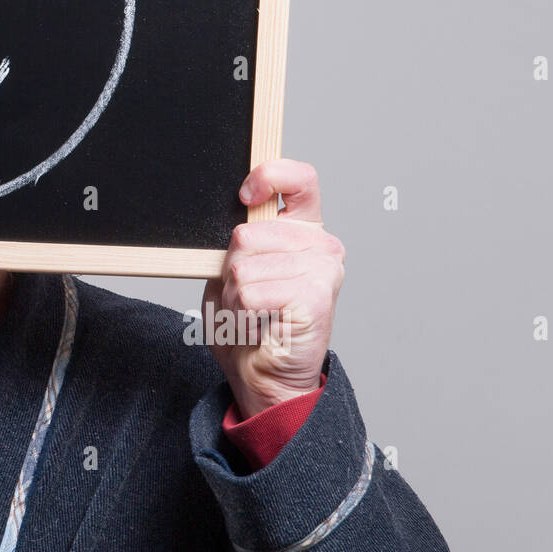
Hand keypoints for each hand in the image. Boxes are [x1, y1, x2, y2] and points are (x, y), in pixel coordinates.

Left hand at [202, 159, 344, 417]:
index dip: (269, 176)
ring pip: (242, 266)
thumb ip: (240, 240)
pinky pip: (249, 292)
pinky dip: (241, 313)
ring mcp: (323, 269)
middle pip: (246, 232)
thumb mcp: (234, 268)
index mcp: (302, 229)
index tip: (246, 194)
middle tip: (246, 297)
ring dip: (232, 296)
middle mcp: (319, 245)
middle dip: (229, 270)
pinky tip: (260, 325)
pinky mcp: (315, 296)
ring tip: (252, 313)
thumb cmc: (247, 321)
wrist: (261, 374)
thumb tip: (237, 222)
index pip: (299, 180)